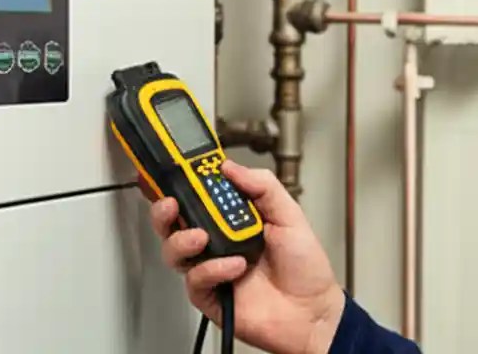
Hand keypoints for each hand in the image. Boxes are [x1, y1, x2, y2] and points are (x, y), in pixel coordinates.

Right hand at [146, 160, 345, 353]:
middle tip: (173, 203)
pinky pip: (195, 280)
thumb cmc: (304, 267)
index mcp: (234, 219)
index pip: (199, 196)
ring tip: (202, 237)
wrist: (313, 311)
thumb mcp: (290, 215)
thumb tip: (230, 167)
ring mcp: (212, 269)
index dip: (185, 183)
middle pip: (174, 223)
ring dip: (182, 240)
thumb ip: (262, 186)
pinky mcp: (210, 297)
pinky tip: (235, 267)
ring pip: (174, 251)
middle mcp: (217, 242)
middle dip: (164, 210)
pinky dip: (212, 270)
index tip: (182, 171)